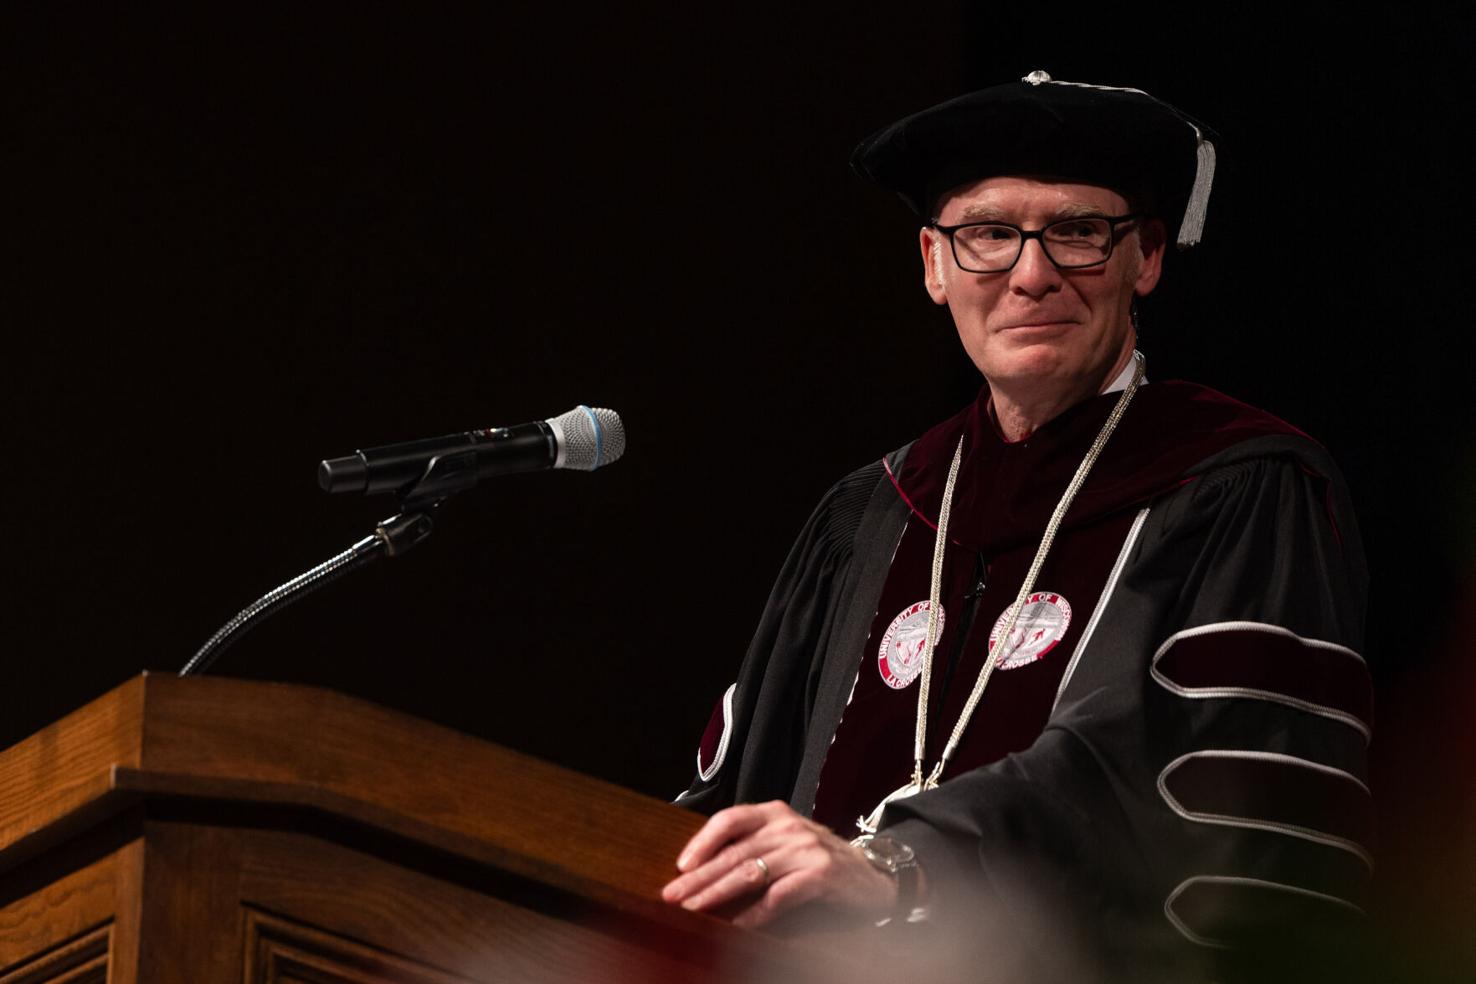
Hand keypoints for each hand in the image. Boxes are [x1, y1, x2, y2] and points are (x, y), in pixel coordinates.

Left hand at [661, 800, 896, 928]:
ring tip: (694, 910)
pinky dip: (754, 914)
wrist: (872, 875)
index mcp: (775, 813)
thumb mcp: (785, 844)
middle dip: (699, 877)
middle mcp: (788, 826)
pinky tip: (736, 926)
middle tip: (674, 896)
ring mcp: (805, 848)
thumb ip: (752, 848)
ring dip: (717, 894)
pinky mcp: (819, 874)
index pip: (729, 819)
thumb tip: (704, 872)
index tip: (679, 866)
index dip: (701, 842)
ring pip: (750, 872)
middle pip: (734, 852)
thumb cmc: (819, 862)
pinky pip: (778, 896)